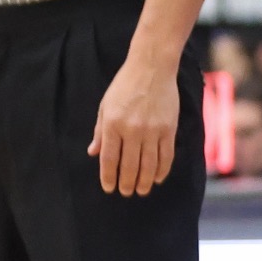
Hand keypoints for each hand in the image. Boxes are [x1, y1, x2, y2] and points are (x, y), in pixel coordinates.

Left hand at [89, 53, 178, 195]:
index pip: (110, 158)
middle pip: (130, 165)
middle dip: (127, 182)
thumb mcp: (105, 106)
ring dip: (145, 181)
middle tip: (126, 192)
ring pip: (149, 164)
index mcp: (113, 124)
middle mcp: (132, 130)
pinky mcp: (169, 128)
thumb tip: (93, 153)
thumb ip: (100, 132)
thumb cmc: (124, 86)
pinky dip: (162, 169)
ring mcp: (152, 130)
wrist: (151, 68)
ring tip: (141, 190)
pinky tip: (158, 178)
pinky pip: (166, 155)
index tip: (108, 188)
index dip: (108, 176)